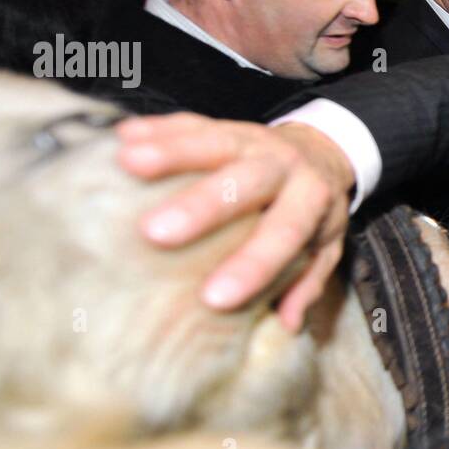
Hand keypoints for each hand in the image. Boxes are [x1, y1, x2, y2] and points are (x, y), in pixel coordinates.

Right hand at [117, 114, 355, 331]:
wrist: (324, 151)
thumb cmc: (314, 210)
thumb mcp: (325, 247)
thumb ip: (308, 282)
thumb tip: (288, 325)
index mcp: (312, 200)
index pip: (284, 235)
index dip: (251, 267)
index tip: (214, 300)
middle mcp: (284, 165)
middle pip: (245, 181)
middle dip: (201, 206)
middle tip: (154, 233)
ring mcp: (253, 140)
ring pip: (214, 141)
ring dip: (170, 151)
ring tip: (128, 163)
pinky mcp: (225, 125)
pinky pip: (191, 123)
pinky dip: (157, 128)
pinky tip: (123, 137)